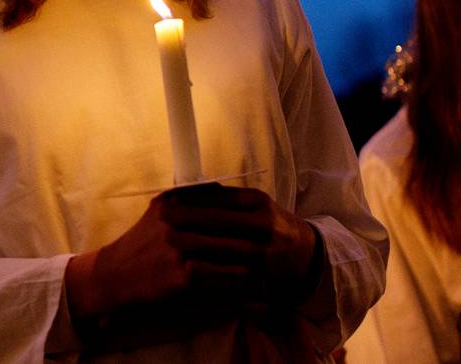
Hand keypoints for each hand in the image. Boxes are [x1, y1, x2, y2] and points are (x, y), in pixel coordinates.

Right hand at [64, 191, 255, 324]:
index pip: (217, 202)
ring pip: (227, 250)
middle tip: (273, 236)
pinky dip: (237, 276)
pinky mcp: (181, 278)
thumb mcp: (157, 212)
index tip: (263, 215)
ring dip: (250, 255)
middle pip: (226, 225)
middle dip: (251, 231)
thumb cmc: (140, 244)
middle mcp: (174, 223)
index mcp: (171, 204)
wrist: (113, 276)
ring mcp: (177, 250)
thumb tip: (221, 190)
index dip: (242, 209)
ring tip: (269, 257)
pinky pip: (219, 275)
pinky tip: (251, 278)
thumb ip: (186, 199)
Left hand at [158, 183, 321, 300]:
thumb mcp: (248, 204)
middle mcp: (264, 222)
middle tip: (161, 221)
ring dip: (195, 245)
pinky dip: (210, 269)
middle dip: (188, 221)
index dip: (191, 200)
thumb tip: (182, 189)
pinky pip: (233, 271)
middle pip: (219, 220)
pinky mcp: (263, 272)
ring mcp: (265, 249)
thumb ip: (220, 198)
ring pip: (224, 246)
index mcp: (257, 201)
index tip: (166, 202)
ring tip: (169, 243)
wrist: (299, 251)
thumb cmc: (263, 223)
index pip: (219, 197)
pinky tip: (189, 268)